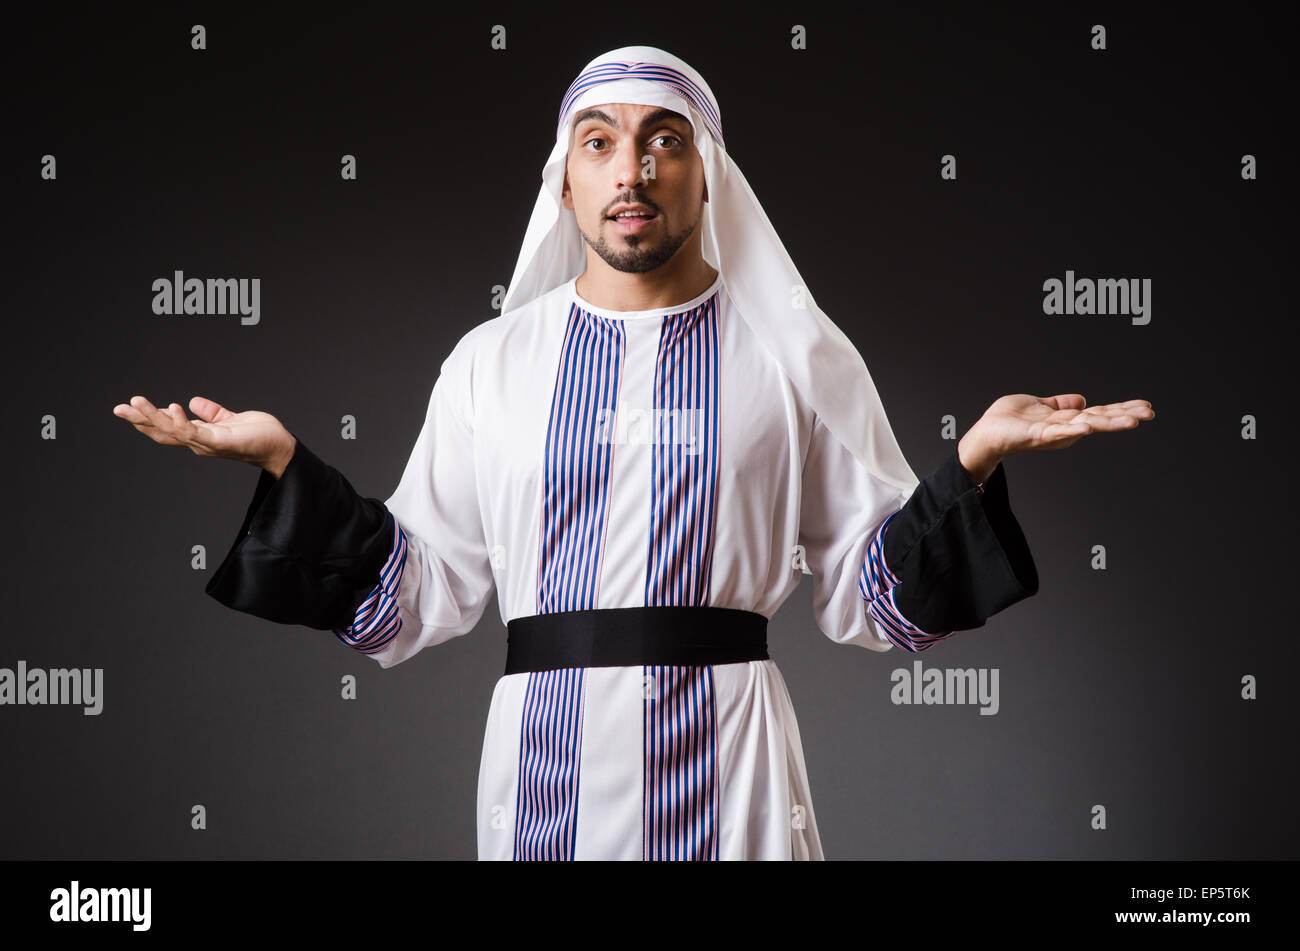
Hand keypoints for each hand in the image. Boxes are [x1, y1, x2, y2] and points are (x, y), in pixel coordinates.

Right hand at [111, 395, 296, 476]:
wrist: (279, 446)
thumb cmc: (257, 434)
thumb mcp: (228, 419)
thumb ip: (211, 412)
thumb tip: (194, 401)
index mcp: (199, 435)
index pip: (167, 427)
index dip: (147, 418)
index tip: (128, 407)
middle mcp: (198, 442)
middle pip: (162, 431)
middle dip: (140, 420)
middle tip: (118, 408)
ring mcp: (207, 443)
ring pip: (173, 431)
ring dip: (153, 417)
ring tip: (136, 403)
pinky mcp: (220, 441)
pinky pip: (195, 432)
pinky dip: (182, 421)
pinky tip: (172, 407)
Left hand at [969, 393, 1154, 461]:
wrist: (986, 433)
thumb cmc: (1009, 420)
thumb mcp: (1040, 406)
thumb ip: (1060, 404)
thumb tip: (1082, 399)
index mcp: (1067, 420)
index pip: (1100, 413)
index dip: (1122, 409)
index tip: (1145, 406)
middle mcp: (1065, 429)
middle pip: (1100, 420)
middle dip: (1125, 416)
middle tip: (1149, 413)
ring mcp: (1053, 433)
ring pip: (1086, 426)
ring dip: (1109, 423)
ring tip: (1131, 421)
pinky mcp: (1037, 435)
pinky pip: (1058, 432)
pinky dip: (1073, 430)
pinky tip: (1088, 427)